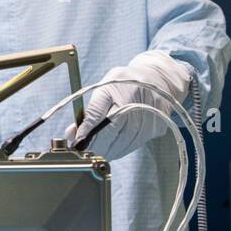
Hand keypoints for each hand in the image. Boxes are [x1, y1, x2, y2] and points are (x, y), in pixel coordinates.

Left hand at [65, 51, 191, 160]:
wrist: (157, 80)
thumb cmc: (126, 83)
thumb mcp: (104, 89)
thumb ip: (89, 111)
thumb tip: (72, 133)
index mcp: (120, 96)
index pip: (98, 122)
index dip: (84, 135)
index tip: (76, 142)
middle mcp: (135, 110)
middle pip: (109, 139)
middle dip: (93, 145)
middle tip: (84, 145)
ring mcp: (147, 122)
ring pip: (120, 148)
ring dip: (105, 150)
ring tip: (99, 144)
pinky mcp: (155, 131)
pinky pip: (131, 147)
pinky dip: (119, 149)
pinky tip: (113, 143)